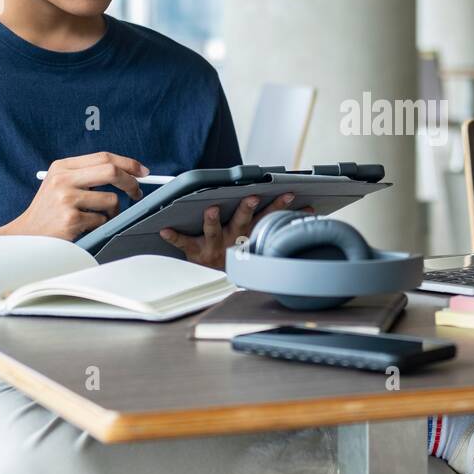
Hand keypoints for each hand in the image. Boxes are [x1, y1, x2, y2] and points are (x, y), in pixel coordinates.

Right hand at [0, 152, 147, 240]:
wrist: (27, 235)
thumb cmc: (51, 210)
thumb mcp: (61, 184)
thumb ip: (88, 175)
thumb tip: (129, 173)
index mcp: (62, 167)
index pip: (104, 157)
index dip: (128, 163)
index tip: (142, 171)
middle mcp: (62, 179)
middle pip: (111, 172)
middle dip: (131, 183)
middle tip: (137, 193)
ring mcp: (66, 199)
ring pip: (111, 200)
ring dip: (113, 213)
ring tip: (98, 217)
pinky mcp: (71, 220)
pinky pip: (103, 221)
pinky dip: (100, 225)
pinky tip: (85, 227)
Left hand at [160, 193, 307, 269]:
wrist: (217, 278)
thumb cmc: (236, 252)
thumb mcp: (258, 240)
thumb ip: (280, 223)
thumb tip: (310, 210)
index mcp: (249, 234)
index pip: (268, 217)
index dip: (279, 206)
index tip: (291, 195)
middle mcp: (233, 238)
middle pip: (242, 220)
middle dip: (247, 207)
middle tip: (251, 196)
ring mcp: (214, 245)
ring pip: (214, 230)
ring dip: (213, 219)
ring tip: (211, 209)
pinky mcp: (194, 251)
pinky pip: (182, 242)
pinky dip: (173, 236)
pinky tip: (163, 230)